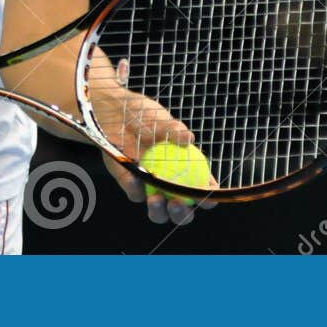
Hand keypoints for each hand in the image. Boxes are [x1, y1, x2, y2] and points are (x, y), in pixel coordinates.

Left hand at [92, 85, 216, 225]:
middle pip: (183, 211)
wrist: (117, 113)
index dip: (209, 198)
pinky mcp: (131, 185)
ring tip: (156, 200)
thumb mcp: (161, 119)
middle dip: (183, 214)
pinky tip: (135, 179)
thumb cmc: (147, 115)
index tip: (207, 196)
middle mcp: (172, 185)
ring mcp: (151, 188)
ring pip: (159, 212)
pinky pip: (135, 193)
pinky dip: (135, 189)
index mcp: (189, 171)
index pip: (204, 190)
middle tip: (177, 203)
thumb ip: (173, 129)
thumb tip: (188, 139)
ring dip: (159, 211)